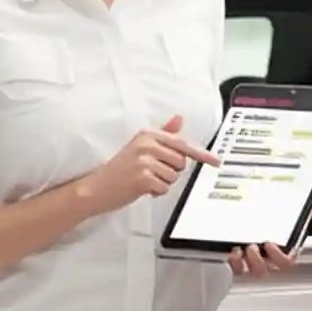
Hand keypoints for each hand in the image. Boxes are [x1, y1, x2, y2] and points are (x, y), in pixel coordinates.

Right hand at [77, 114, 219, 215]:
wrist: (96, 187)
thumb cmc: (120, 169)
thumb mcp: (141, 146)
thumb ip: (163, 133)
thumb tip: (179, 118)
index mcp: (148, 134)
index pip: (182, 144)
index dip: (202, 154)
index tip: (215, 160)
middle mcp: (147, 144)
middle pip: (181, 162)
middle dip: (171, 172)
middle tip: (152, 172)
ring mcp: (145, 161)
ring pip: (174, 177)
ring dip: (162, 183)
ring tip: (144, 180)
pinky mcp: (143, 178)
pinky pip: (164, 188)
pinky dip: (156, 192)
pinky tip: (142, 189)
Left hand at [228, 199, 311, 277]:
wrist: (243, 216)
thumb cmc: (271, 220)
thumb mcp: (289, 213)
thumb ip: (309, 210)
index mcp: (280, 249)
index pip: (286, 262)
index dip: (280, 258)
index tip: (271, 245)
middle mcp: (266, 258)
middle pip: (267, 270)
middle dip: (260, 262)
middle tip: (254, 247)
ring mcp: (250, 261)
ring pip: (252, 272)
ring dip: (247, 262)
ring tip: (243, 248)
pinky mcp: (235, 261)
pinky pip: (235, 270)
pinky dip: (234, 262)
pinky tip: (232, 251)